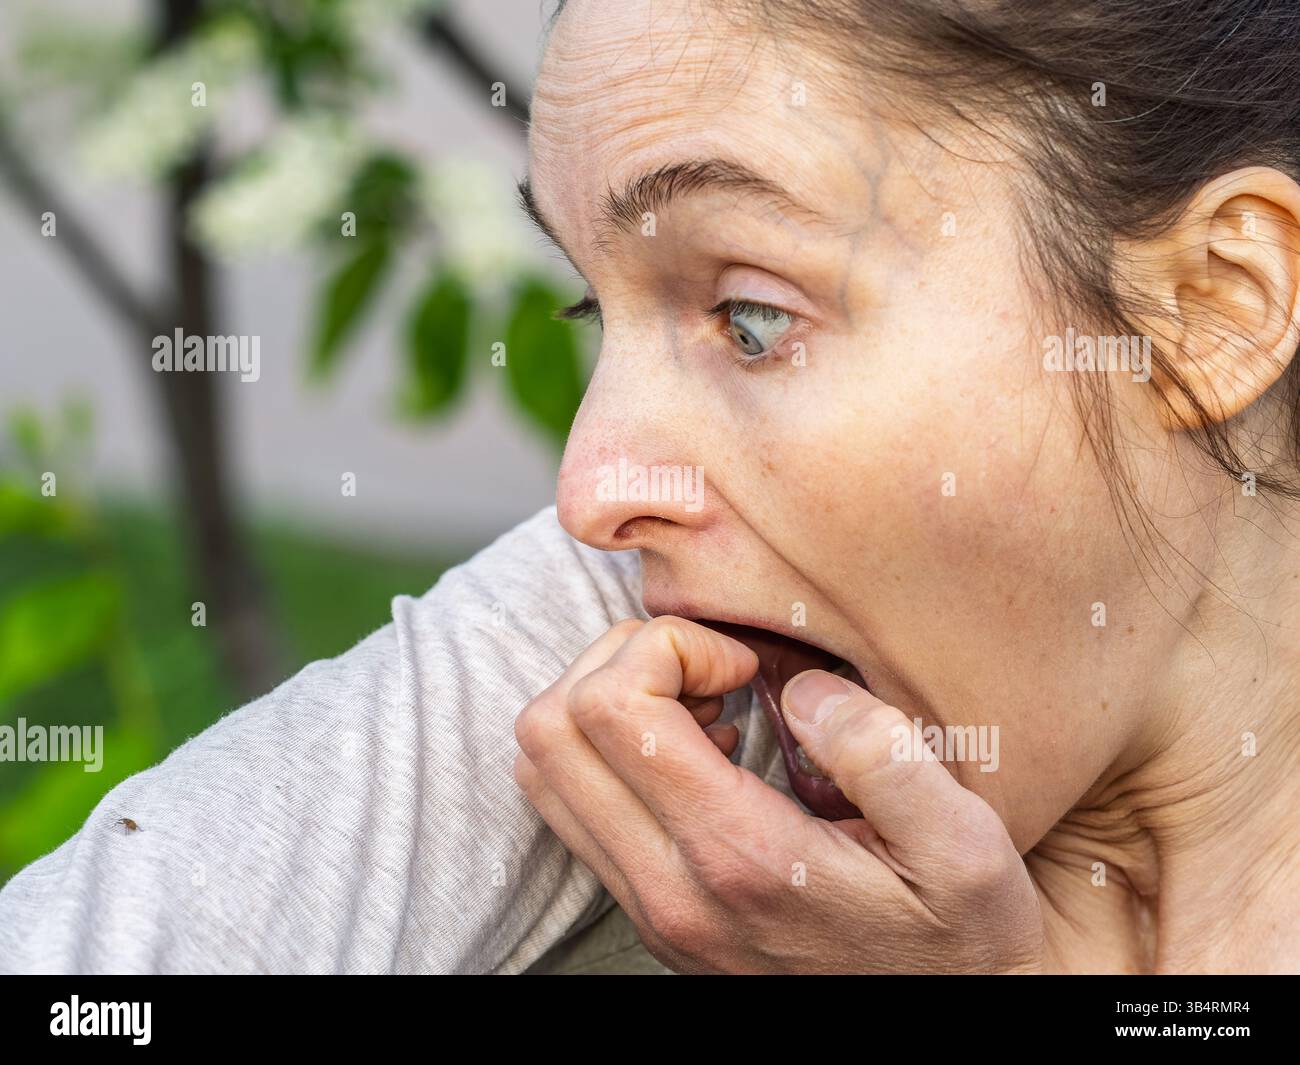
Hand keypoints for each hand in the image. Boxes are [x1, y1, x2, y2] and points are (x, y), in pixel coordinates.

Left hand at [513, 616, 1043, 972]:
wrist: (941, 1024)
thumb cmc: (957, 937)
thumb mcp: (962, 846)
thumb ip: (886, 756)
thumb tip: (801, 690)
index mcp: (737, 855)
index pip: (610, 710)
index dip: (668, 646)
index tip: (743, 660)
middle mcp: (666, 886)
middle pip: (549, 730)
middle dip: (622, 662)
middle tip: (712, 668)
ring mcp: (646, 904)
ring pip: (544, 769)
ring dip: (609, 707)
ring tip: (706, 705)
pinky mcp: (648, 909)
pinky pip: (573, 804)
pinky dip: (614, 752)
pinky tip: (705, 750)